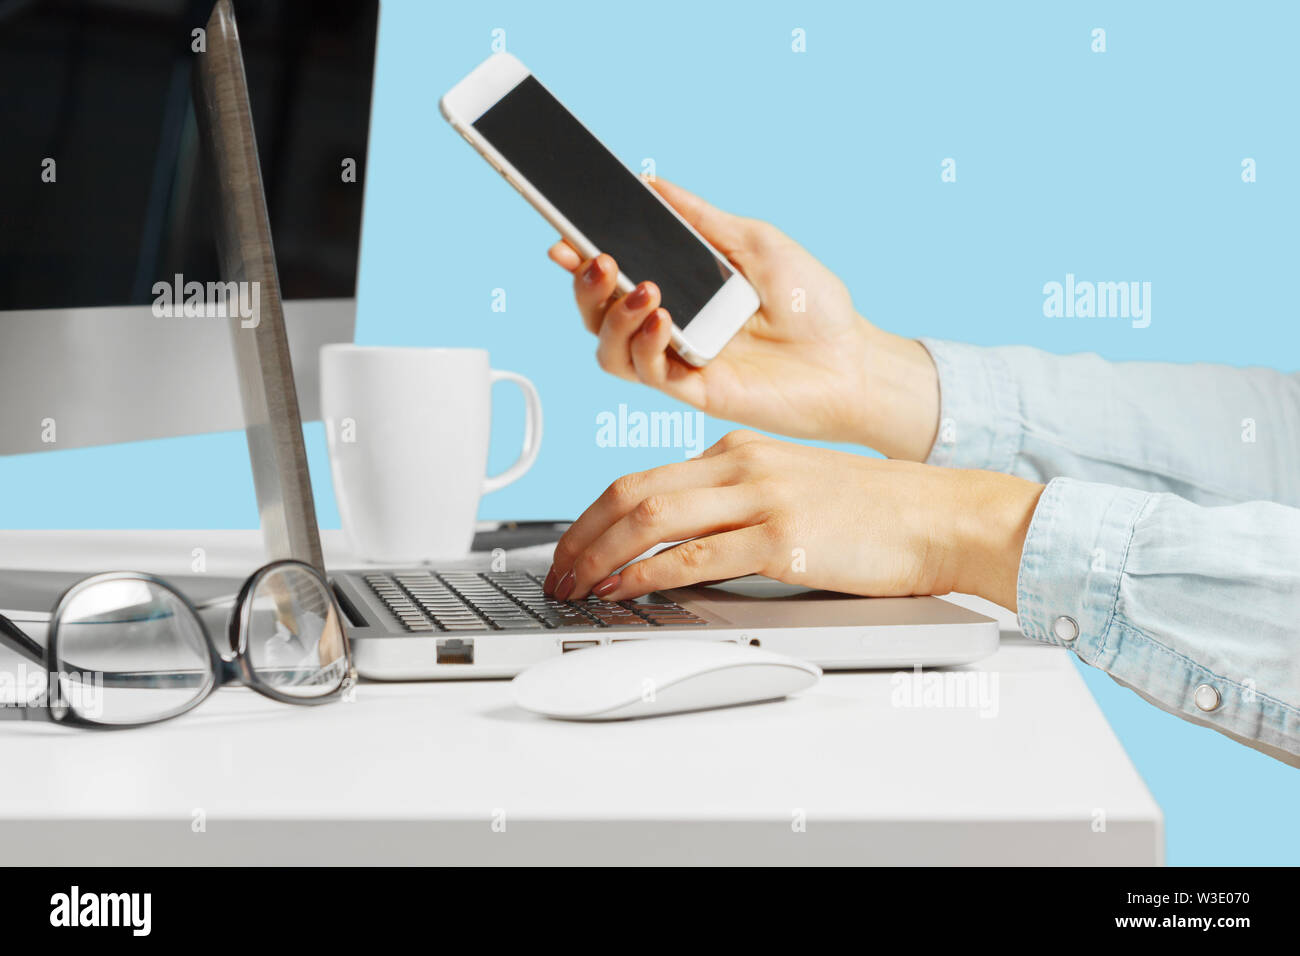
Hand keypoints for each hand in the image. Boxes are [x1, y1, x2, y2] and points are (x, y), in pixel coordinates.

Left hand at [543, 431, 1043, 610]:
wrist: (936, 516)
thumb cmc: (871, 512)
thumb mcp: (789, 489)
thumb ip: (733, 506)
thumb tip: (678, 548)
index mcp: (736, 450)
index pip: (640, 479)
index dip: (590, 518)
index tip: (569, 550)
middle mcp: (740, 465)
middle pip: (630, 494)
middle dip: (579, 539)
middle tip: (555, 575)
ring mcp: (759, 498)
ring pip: (650, 520)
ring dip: (600, 559)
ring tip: (576, 589)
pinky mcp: (780, 538)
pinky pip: (694, 556)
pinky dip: (647, 576)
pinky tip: (624, 593)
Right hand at [548, 180, 940, 460]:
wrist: (851, 359)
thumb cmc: (812, 303)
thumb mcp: (755, 241)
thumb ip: (700, 217)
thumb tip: (650, 183)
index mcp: (681, 288)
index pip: (615, 275)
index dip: (581, 259)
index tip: (562, 238)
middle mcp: (670, 326)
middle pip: (596, 313)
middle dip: (584, 286)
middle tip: (597, 260)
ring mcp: (678, 360)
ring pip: (607, 347)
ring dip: (610, 316)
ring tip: (642, 289)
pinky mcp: (693, 391)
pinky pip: (645, 372)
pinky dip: (644, 343)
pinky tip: (665, 320)